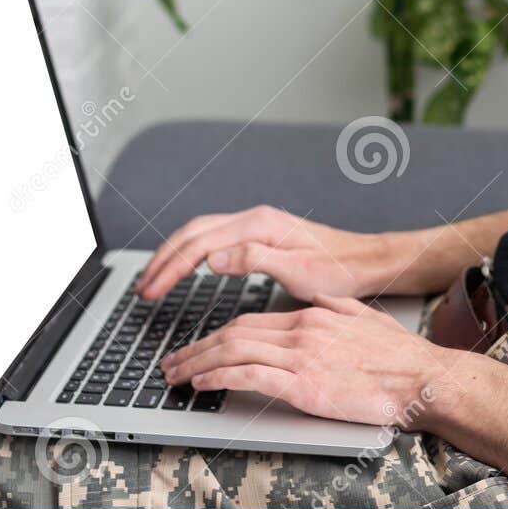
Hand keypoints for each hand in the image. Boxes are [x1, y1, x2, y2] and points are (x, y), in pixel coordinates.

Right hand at [134, 205, 404, 302]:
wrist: (365, 261)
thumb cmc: (338, 270)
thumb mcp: (299, 271)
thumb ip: (255, 261)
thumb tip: (213, 259)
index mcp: (259, 225)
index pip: (199, 242)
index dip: (171, 267)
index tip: (152, 291)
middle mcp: (255, 218)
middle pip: (193, 232)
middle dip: (162, 260)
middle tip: (142, 290)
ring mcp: (256, 224)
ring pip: (200, 233)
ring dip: (173, 255)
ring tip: (152, 281)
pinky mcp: (260, 234)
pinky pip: (213, 238)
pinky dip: (190, 253)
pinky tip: (184, 269)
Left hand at [158, 295, 448, 425]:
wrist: (422, 378)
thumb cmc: (399, 357)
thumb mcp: (363, 320)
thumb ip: (334, 312)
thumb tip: (315, 308)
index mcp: (313, 315)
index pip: (251, 321)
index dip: (218, 334)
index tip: (199, 348)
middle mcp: (302, 330)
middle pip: (233, 332)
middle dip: (195, 348)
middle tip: (171, 363)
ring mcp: (302, 356)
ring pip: (234, 351)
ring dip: (197, 363)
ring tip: (175, 376)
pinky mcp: (304, 383)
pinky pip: (250, 376)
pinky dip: (220, 378)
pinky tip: (202, 384)